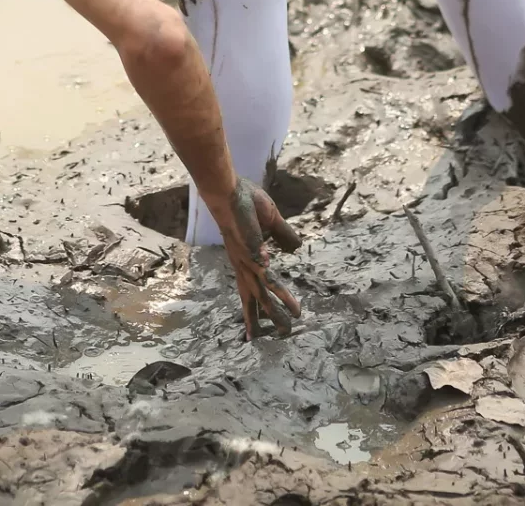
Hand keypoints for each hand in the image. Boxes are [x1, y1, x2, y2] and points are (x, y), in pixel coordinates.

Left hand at [214, 178, 301, 339]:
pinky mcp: (247, 242)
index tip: (256, 334)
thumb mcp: (271, 222)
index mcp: (247, 261)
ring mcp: (245, 255)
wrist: (227, 189)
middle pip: (256, 297)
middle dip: (268, 318)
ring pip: (262, 285)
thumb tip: (296, 248)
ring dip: (277, 302)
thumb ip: (283, 235)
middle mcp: (244, 263)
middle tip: (282, 335)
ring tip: (292, 317)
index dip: (255, 311)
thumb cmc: (245, 204)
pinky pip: (256, 256)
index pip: (252, 291)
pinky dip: (260, 262)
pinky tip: (266, 267)